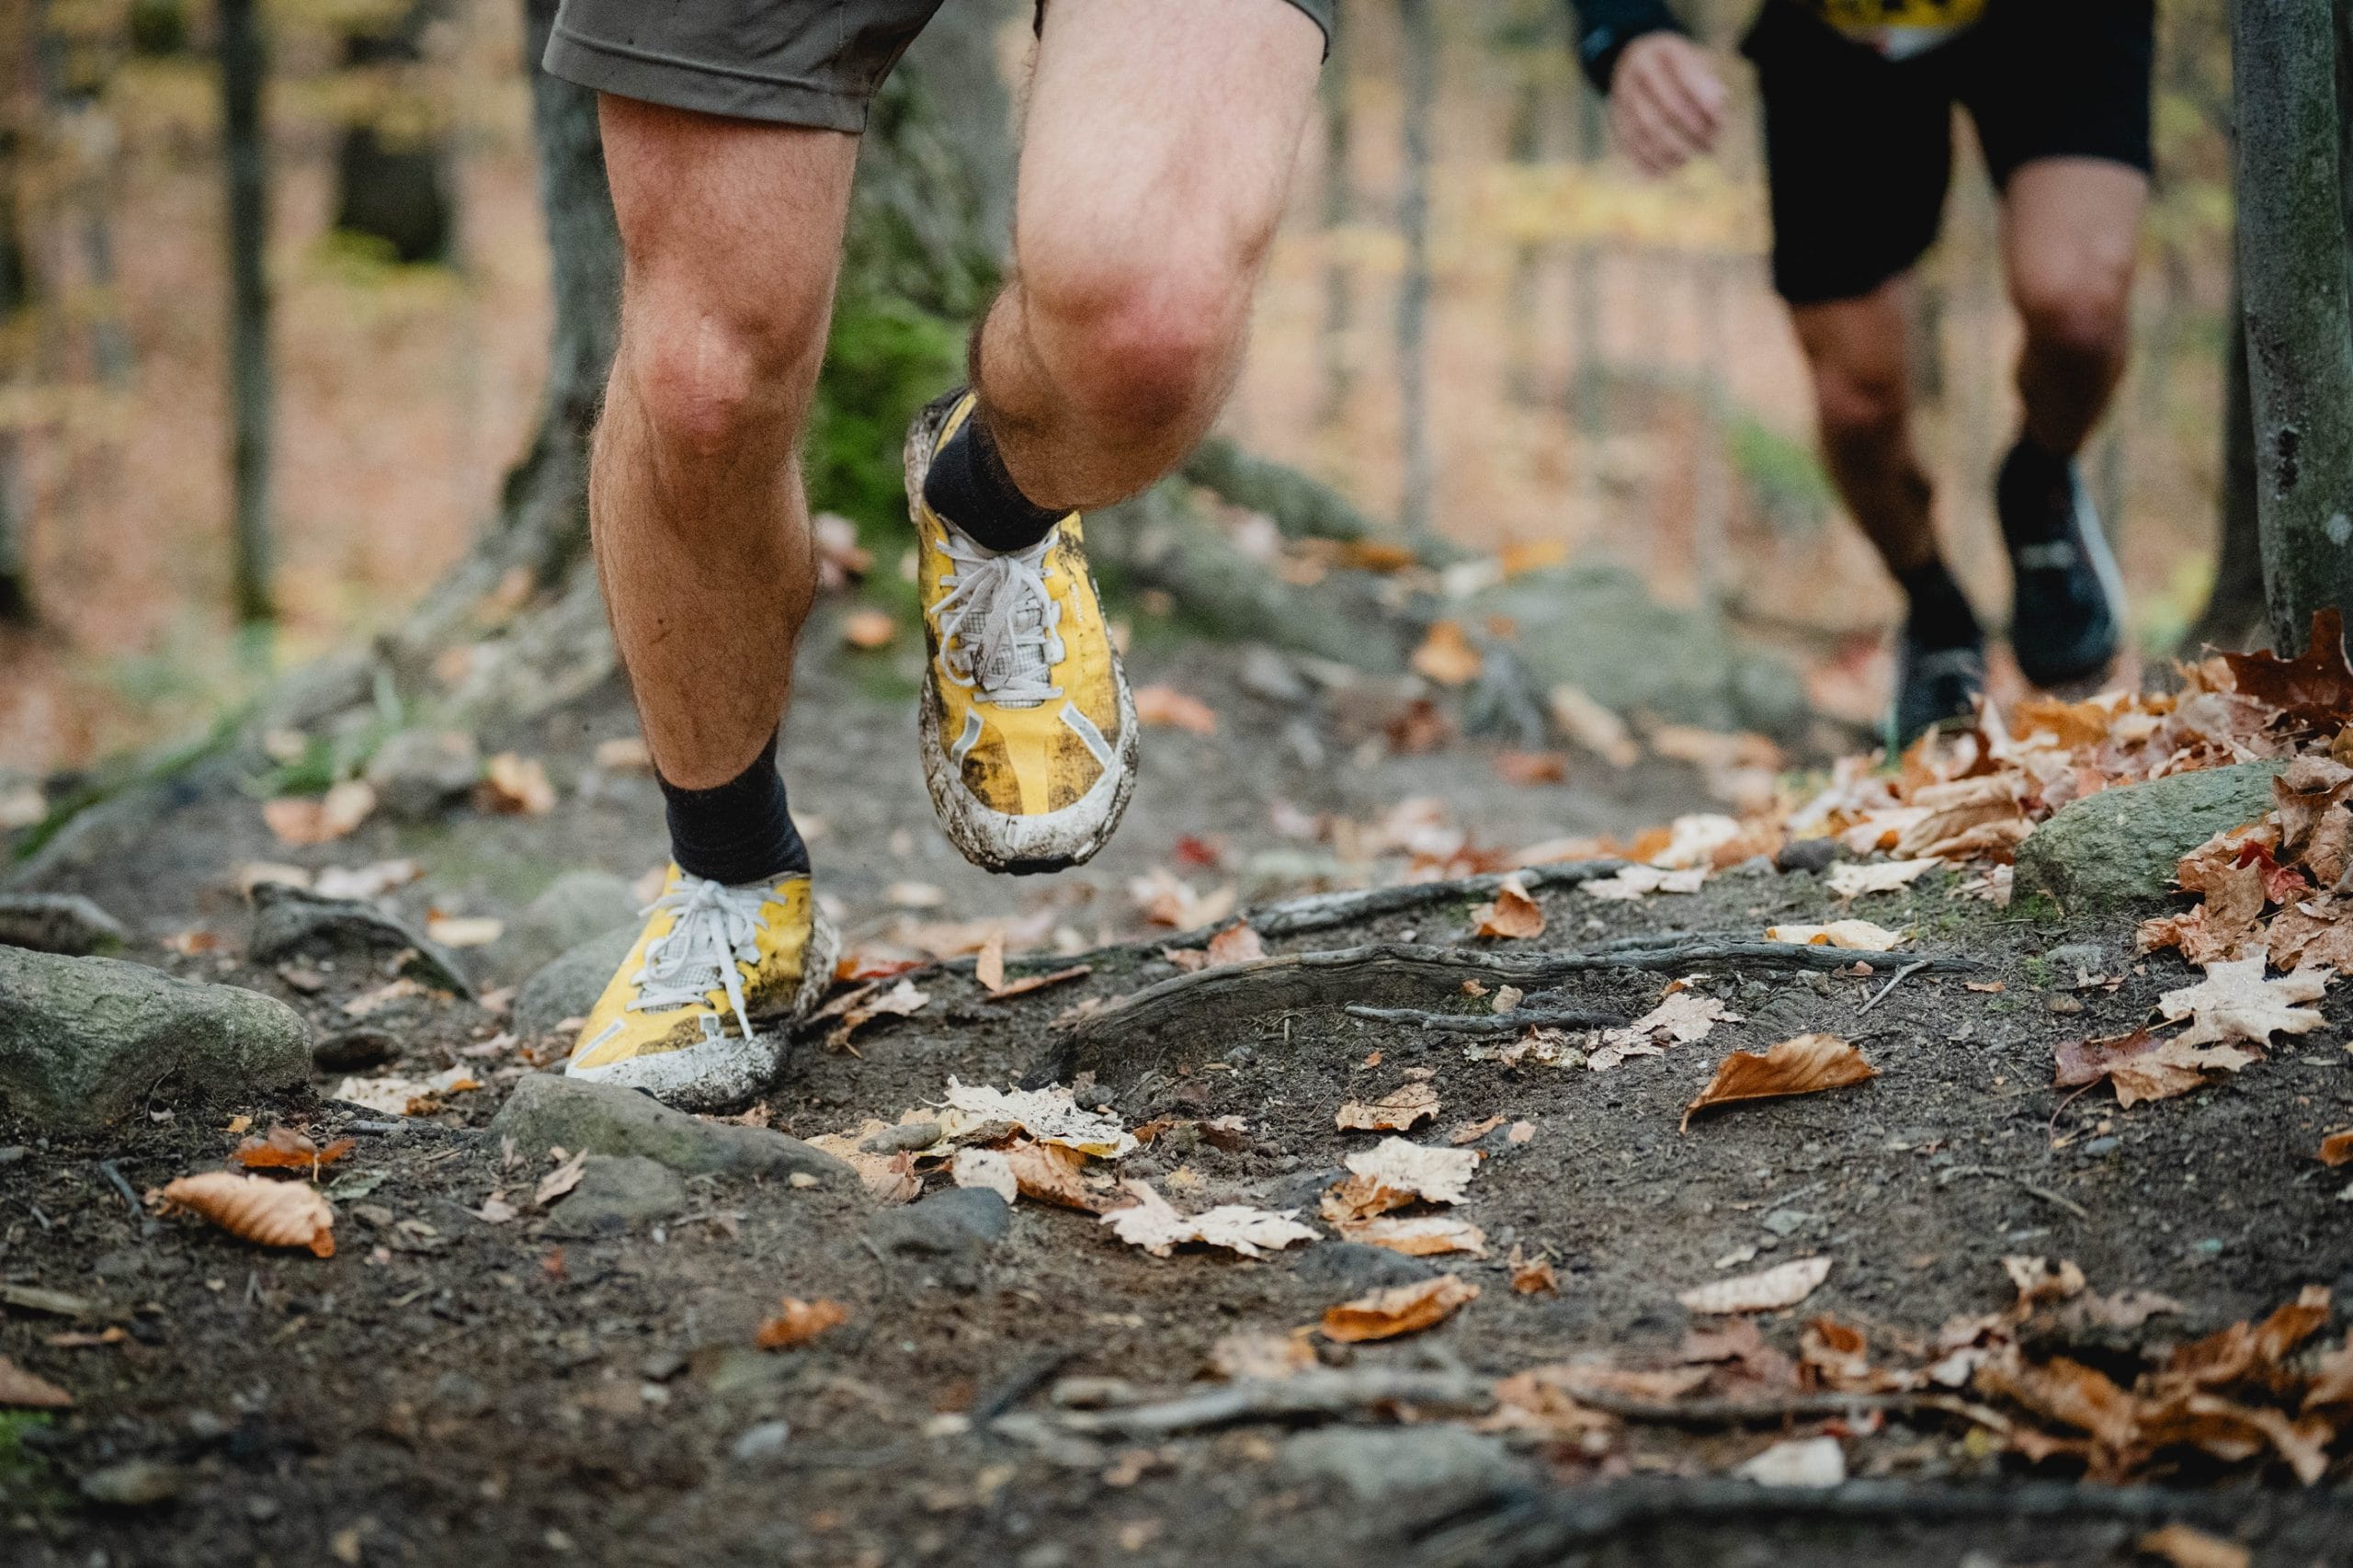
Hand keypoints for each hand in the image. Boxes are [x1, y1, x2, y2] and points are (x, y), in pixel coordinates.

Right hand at [1610, 32, 1728, 176]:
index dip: (1705, 102)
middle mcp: (1637, 72)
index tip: (1723, 122)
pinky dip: (1644, 162)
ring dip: (1670, 151)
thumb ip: (1707, 80)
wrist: (1632, 58)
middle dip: (1692, 131)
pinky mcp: (1614, 116)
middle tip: (1711, 148)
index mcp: (1660, 51)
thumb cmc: (1673, 63)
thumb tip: (1719, 107)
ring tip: (1688, 162)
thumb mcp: (1692, 58)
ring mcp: (1621, 95)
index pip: (1685, 77)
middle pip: (1666, 107)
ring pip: (1645, 129)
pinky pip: (1627, 142)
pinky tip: (1661, 174)